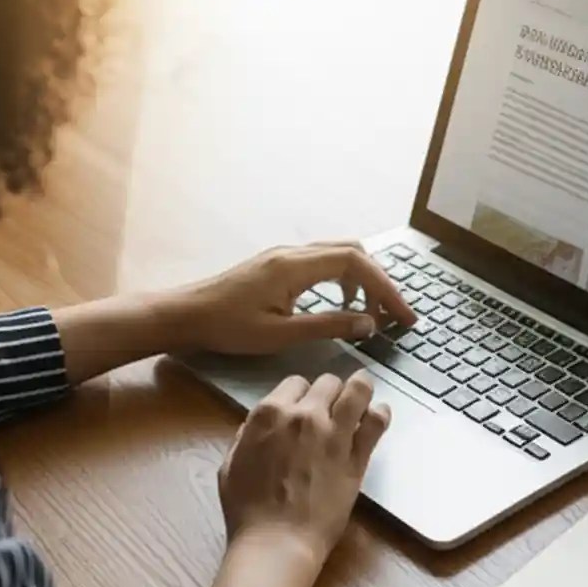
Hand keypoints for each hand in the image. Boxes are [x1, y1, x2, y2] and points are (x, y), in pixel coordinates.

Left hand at [165, 242, 417, 355]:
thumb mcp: (281, 334)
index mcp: (295, 266)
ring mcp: (286, 255)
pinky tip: (344, 307)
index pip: (356, 263)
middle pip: (354, 252)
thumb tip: (368, 323)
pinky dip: (344, 280)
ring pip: (340, 254)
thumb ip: (328, 326)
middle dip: (380, 282)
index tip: (402, 315)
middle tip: (396, 315)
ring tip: (374, 314)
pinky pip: (324, 262)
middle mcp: (294, 253)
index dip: (385, 287)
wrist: (185, 315)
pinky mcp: (279, 264)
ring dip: (363, 280)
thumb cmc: (227, 328)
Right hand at [218, 372, 388, 559]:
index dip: (301, 394)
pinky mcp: (357, 455)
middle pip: (327, 382)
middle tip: (331, 408)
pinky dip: (379, 414)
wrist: (277, 541)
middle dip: (329, 392)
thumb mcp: (231, 465)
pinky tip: (378, 415)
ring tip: (362, 397)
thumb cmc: (247, 509)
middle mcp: (304, 415)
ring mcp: (334, 433)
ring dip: (360, 389)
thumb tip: (259, 424)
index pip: (294, 383)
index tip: (305, 406)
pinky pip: (376, 421)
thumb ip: (247, 436)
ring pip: (357, 390)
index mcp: (269, 413)